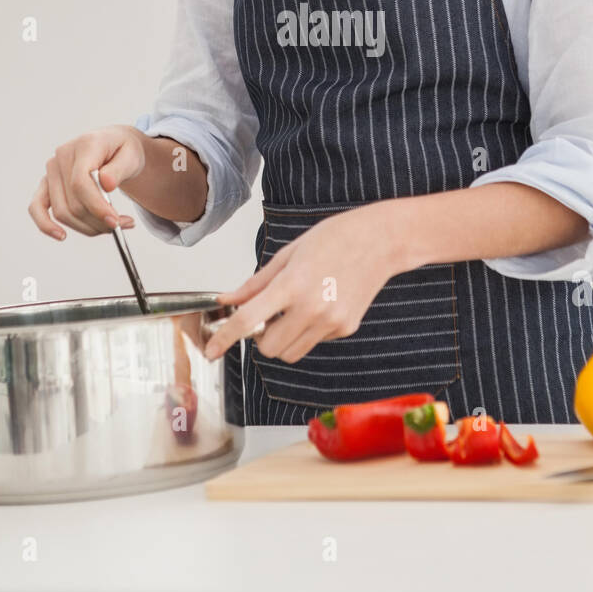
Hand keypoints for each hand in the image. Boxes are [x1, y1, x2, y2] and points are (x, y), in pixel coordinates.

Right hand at [28, 124, 146, 239]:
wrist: (113, 145)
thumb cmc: (122, 150)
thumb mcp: (132, 155)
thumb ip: (119, 169)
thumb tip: (106, 183)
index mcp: (85, 145)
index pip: (80, 182)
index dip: (96, 206)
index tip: (114, 221)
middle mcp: (63, 156)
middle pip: (73, 202)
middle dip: (98, 221)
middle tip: (120, 225)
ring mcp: (52, 170)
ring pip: (62, 211)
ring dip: (86, 227)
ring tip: (110, 226)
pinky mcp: (46, 184)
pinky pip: (37, 207)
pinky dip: (46, 224)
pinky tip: (61, 235)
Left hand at [206, 205, 400, 362]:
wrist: (381, 241)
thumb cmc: (335, 238)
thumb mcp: (289, 253)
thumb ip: (256, 283)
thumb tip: (228, 301)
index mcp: (292, 284)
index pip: (248, 320)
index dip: (224, 339)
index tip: (211, 351)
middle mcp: (312, 308)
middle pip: (268, 348)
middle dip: (260, 337)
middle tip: (267, 315)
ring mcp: (331, 322)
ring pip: (291, 353)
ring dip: (282, 340)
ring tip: (293, 310)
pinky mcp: (346, 329)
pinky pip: (314, 342)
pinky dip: (307, 332)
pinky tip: (320, 305)